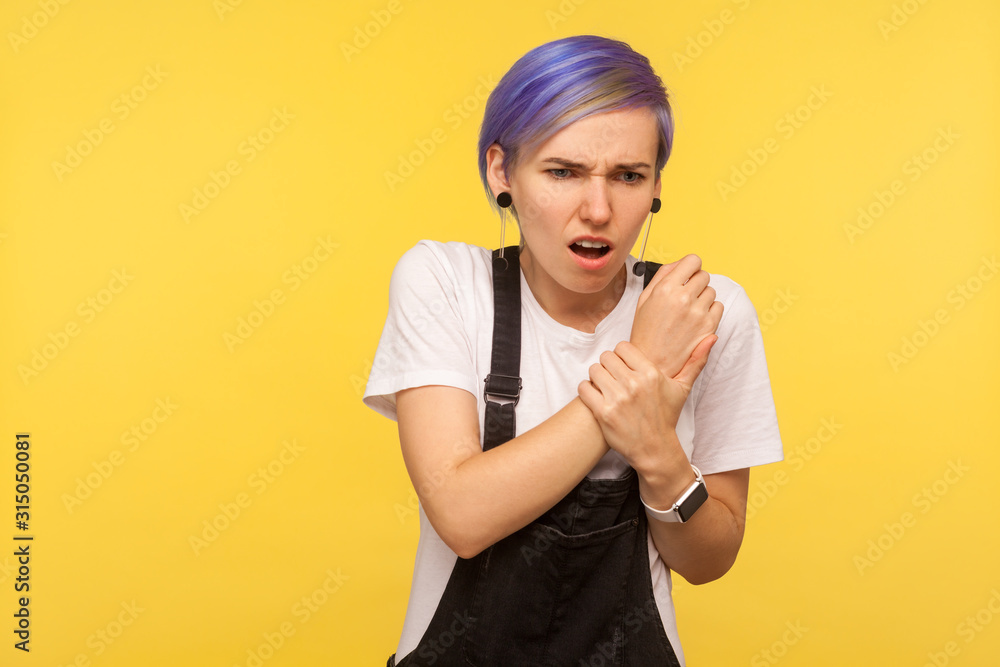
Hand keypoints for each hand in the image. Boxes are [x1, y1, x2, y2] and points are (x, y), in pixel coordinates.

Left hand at [577, 337, 716, 472]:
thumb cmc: (666, 416)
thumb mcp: (682, 388)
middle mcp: (634, 384)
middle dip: (608, 365)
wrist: (654, 449)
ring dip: (596, 377)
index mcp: (652, 374)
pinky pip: (584, 388)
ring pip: (594, 370)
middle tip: (613, 376)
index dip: (621, 355)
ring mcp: (617, 399)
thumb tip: (711, 337)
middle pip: (606, 356)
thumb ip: (695, 361)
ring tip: (605, 386)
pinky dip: (586, 390)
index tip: (624, 365)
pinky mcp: (603, 413)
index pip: (622, 347)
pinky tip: (596, 396)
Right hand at [631, 254, 723, 378]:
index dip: (691, 267)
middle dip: (696, 283)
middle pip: (704, 275)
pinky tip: (696, 319)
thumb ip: (663, 276)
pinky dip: (710, 310)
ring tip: (688, 311)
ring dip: (703, 297)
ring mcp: (698, 312)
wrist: (653, 363)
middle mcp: (683, 298)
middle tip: (685, 296)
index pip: (693, 260)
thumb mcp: (645, 299)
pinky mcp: (708, 326)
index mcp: (665, 288)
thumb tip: (680, 263)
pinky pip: (719, 306)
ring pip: (711, 291)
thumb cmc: (646, 332)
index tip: (688, 274)